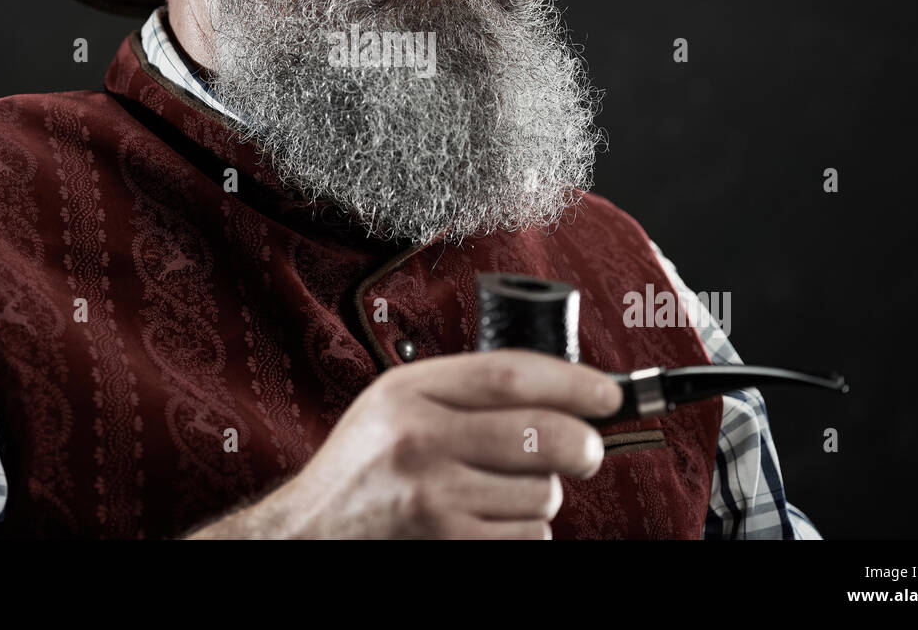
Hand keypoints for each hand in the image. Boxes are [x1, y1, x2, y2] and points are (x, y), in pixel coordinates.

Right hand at [186, 348, 621, 538]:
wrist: (309, 534)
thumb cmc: (362, 467)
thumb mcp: (395, 404)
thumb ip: (463, 391)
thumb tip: (562, 392)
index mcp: (408, 390)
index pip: (510, 374)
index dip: (573, 382)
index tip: (607, 393)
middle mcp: (418, 438)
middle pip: (542, 433)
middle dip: (583, 444)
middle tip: (587, 451)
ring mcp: (431, 497)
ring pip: (541, 494)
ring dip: (542, 497)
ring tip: (502, 493)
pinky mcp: (444, 543)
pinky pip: (525, 539)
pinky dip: (522, 534)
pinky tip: (486, 523)